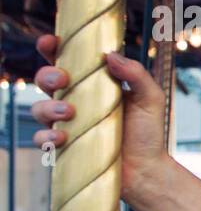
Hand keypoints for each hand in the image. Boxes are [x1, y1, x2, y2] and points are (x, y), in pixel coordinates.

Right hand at [31, 34, 169, 202]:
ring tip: (69, 113)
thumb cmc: (148, 132)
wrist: (147, 169)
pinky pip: (41, 139)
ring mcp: (67, 124)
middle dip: (47, 75)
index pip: (67, 60)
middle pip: (46, 80)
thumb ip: (136, 74)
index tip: (51, 41)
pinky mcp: (63, 147)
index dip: (53, 48)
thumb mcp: (150, 98)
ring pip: (39, 108)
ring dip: (47, 107)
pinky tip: (61, 137)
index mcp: (93, 84)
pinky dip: (45, 137)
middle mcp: (76, 101)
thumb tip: (110, 55)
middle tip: (63, 79)